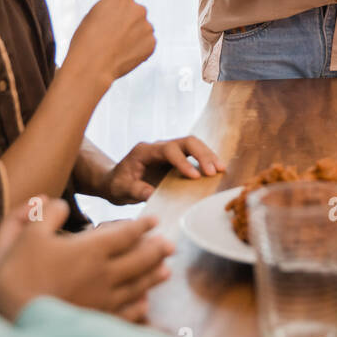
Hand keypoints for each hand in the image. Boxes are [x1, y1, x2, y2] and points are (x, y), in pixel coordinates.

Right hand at [0, 197, 173, 322]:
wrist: (12, 320)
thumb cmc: (13, 275)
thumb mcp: (20, 233)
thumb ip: (41, 213)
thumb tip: (54, 202)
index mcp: (90, 249)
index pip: (126, 234)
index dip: (142, 225)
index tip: (155, 221)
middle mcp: (103, 275)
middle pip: (140, 260)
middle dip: (156, 250)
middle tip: (170, 245)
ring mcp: (103, 301)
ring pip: (137, 286)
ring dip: (153, 277)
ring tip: (165, 272)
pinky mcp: (96, 323)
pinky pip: (126, 314)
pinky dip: (138, 308)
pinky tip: (143, 305)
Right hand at [64, 0, 163, 86]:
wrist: (91, 64)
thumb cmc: (87, 40)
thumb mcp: (96, 15)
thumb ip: (117, 12)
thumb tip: (138, 25)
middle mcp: (138, 8)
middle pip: (136, 14)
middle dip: (128, 24)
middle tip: (110, 38)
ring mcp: (147, 26)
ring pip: (141, 31)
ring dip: (132, 38)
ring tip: (114, 49)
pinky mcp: (152, 44)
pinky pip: (146, 45)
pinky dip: (137, 50)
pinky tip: (123, 56)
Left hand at [104, 136, 226, 203]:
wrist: (115, 181)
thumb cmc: (117, 185)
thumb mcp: (121, 190)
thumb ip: (135, 190)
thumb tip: (152, 194)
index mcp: (145, 151)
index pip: (168, 150)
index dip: (183, 162)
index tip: (194, 176)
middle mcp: (159, 146)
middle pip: (186, 141)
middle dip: (202, 154)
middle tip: (214, 171)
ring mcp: (169, 151)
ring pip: (193, 145)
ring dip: (208, 156)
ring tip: (221, 169)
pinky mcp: (176, 158)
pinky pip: (194, 154)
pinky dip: (206, 160)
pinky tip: (217, 170)